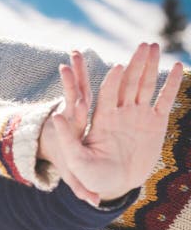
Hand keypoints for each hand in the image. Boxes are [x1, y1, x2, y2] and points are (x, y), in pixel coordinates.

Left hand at [51, 42, 183, 203]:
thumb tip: (54, 116)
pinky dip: (171, 84)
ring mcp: (138, 115)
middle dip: (135, 64)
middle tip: (142, 44)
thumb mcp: (75, 159)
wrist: (114, 185)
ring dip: (150, 66)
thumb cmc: (92, 175)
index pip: (107, 93)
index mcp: (101, 118)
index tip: (118, 67)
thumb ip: (66, 138)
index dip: (113, 80)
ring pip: (145, 85)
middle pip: (128, 82)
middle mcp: (120, 112)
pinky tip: (177, 67)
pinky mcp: (155, 123)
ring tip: (154, 46)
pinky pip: (164, 100)